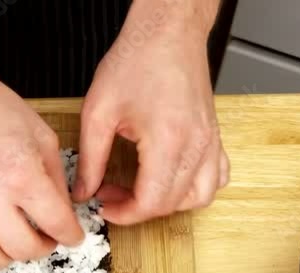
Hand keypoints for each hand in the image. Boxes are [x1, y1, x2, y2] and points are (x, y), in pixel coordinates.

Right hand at [0, 75, 83, 268]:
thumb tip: (64, 215)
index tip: (72, 235)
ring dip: (8, 255)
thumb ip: (57, 180)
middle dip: (44, 247)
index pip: (57, 225)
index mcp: (21, 174)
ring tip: (13, 238)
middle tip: (46, 236)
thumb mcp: (41, 137)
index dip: (72, 235)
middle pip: (24, 249)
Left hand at [72, 22, 229, 222]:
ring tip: (140, 190)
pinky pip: (216, 177)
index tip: (104, 205)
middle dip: (138, 209)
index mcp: (168, 140)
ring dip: (169, 204)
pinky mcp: (214, 136)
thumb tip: (83, 191)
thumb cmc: (138, 60)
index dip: (125, 213)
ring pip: (201, 196)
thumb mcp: (99, 111)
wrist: (168, 32)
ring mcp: (210, 141)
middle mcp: (196, 144)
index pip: (152, 201)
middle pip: (173, 204)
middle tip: (111, 193)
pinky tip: (170, 179)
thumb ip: (90, 158)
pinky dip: (196, 188)